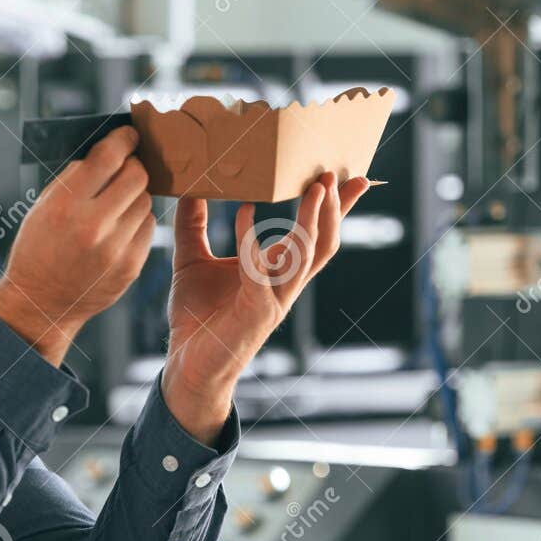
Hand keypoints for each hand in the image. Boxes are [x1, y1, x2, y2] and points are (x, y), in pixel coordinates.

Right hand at [0, 127, 154, 364]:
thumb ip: (75, 178)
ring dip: (134, 196)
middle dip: (133, 166)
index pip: (108, 157)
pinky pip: (148, 228)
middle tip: (126, 168)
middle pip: (136, 176)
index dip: (124, 139)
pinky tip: (120, 227)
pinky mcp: (130, 266)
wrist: (41, 303)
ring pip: (145, 201)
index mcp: (66, 205)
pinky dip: (137, 221)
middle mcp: (93, 226)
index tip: (130, 135)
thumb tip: (109, 152)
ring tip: (116, 204)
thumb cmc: (38, 249)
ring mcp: (115, 249)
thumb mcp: (43, 207)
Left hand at [162, 172, 371, 442]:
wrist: (186, 364)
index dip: (338, 209)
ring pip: (306, 256)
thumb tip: (190, 186)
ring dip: (313, 220)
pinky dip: (252, 240)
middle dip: (335, 209)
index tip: (355, 177)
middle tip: (333, 175)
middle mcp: (283, 285)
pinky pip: (258, 271)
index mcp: (276, 271)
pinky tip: (244, 212)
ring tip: (316, 189)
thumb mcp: (191, 260)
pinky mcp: (255, 312)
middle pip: (323, 243)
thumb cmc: (196, 316)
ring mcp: (274, 300)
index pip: (315, 235)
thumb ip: (194, 224)